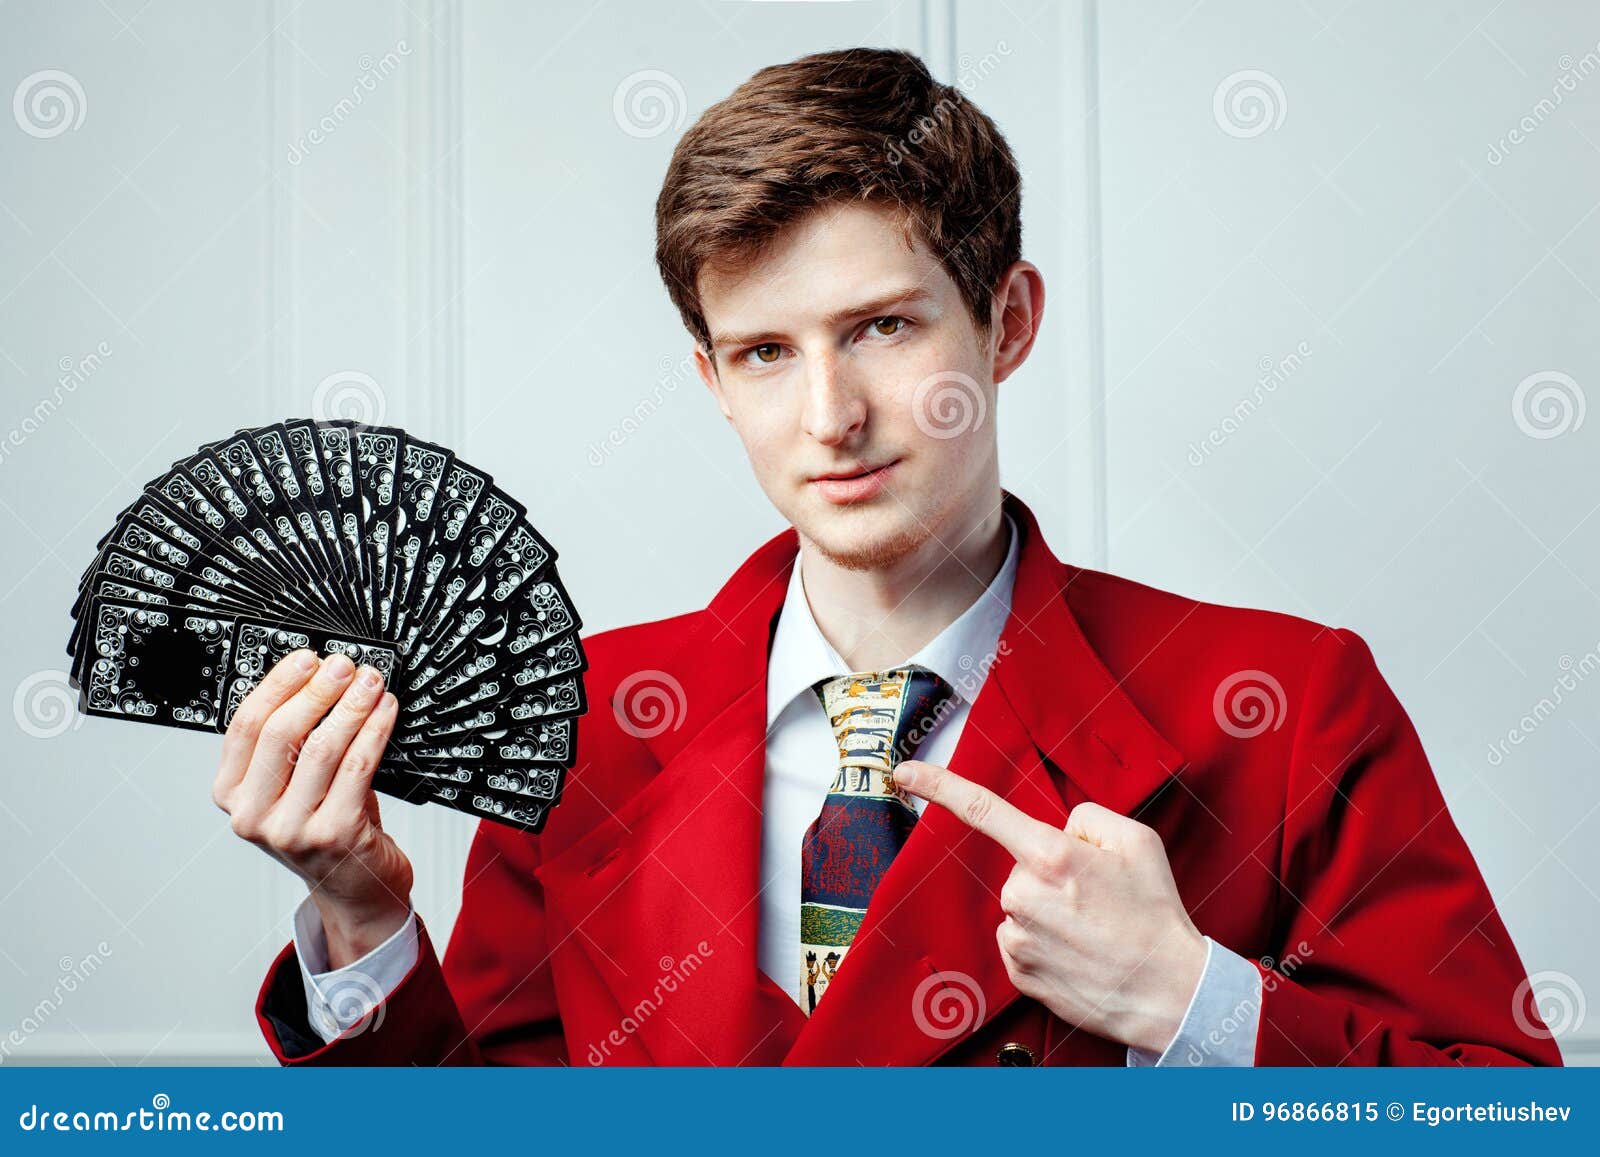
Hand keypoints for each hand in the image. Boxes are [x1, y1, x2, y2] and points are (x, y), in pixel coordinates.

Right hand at [212, 649, 412, 968]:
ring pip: (322, 748)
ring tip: (371, 681)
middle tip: (344, 665)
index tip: (307, 658)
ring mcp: (292, 829)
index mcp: (232, 795)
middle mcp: (254, 816)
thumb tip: (320, 678)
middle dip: (317, 690)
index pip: (245, 726)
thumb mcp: (294, 785)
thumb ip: (294, 742)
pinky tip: (385, 711)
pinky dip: (374, 731)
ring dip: (351, 706)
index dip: (278, 685)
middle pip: (281, 733)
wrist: (354, 889)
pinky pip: (357, 767)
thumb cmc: (326, 828)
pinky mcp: (335, 834)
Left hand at [893, 759, 1206, 1055]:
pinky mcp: (1019, 973)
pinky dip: (1044, 943)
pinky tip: (1078, 953)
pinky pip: (1020, 941)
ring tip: (1093, 930)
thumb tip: (1059, 830)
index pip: (982, 809)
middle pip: (1021, 867)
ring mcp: (1018, 937)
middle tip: (1097, 899)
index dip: (939, 785)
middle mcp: (1024, 895)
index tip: (904, 771)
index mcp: (1050, 855)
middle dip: (1051, 874)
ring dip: (1048, 912)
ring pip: (1020, 906)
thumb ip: (1087, 819)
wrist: (1171, 993)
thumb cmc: (1156, 914)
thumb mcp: (1136, 841)